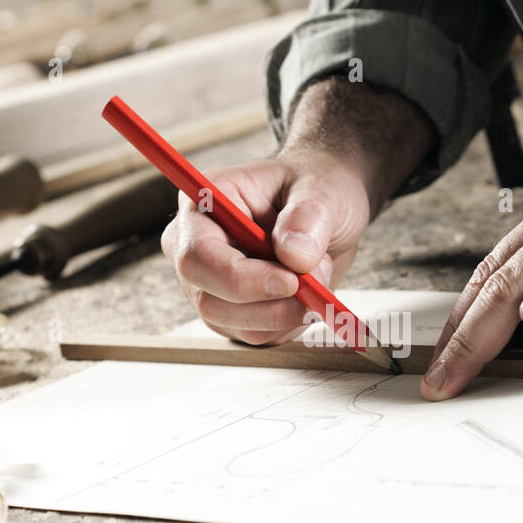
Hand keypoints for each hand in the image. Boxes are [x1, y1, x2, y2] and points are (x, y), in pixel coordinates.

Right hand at [161, 76, 433, 344]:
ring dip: (286, 312)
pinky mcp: (233, 313)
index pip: (198, 256)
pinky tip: (307, 293)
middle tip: (315, 282)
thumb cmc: (315, 187)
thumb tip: (295, 256)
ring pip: (233, 325)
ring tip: (316, 274)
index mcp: (203, 206)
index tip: (290, 281)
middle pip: (209, 300)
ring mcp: (210, 285)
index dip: (240, 278)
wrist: (327, 209)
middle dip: (269, 304)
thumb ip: (308, 217)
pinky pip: (256, 336)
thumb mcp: (322, 188)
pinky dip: (289, 323)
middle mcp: (195, 248)